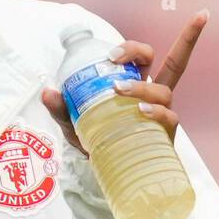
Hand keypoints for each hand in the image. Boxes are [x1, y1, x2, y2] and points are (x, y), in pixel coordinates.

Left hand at [40, 10, 208, 156]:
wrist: (102, 170)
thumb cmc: (94, 137)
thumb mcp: (73, 121)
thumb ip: (61, 107)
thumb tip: (48, 93)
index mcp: (135, 83)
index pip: (144, 58)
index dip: (133, 48)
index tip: (110, 54)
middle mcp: (153, 95)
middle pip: (170, 65)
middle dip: (157, 50)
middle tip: (116, 59)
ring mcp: (161, 113)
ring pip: (163, 91)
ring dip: (140, 87)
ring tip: (118, 90)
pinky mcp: (164, 134)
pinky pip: (169, 118)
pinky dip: (157, 112)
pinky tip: (142, 111)